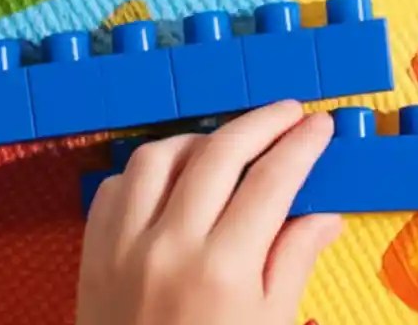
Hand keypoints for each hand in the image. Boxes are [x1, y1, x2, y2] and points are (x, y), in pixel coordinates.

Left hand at [77, 101, 342, 324]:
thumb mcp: (269, 324)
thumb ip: (293, 261)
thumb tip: (323, 215)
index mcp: (224, 269)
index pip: (273, 180)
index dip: (302, 145)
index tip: (320, 126)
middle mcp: (170, 247)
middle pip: (220, 153)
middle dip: (262, 123)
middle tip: (289, 113)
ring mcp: (124, 248)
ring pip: (158, 157)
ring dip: (200, 140)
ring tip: (230, 144)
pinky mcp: (94, 255)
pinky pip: (116, 187)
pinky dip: (147, 171)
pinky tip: (175, 178)